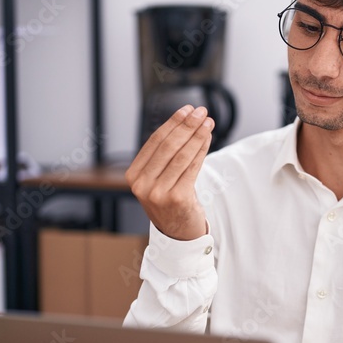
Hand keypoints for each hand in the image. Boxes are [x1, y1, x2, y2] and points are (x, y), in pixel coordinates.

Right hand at [126, 105, 214, 240]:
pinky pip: (192, 168)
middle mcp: (142, 185)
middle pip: (167, 146)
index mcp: (134, 176)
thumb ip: (164, 156)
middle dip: (186, 125)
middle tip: (201, 112)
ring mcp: (158, 193)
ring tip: (208, 122)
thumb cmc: (170, 200)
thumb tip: (185, 121)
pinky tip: (207, 139)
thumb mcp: (158, 179)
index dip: (172, 123)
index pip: (154, 142)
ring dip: (196, 136)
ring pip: (181, 155)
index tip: (187, 110)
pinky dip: (201, 150)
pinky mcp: (177, 198)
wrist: (178, 233)